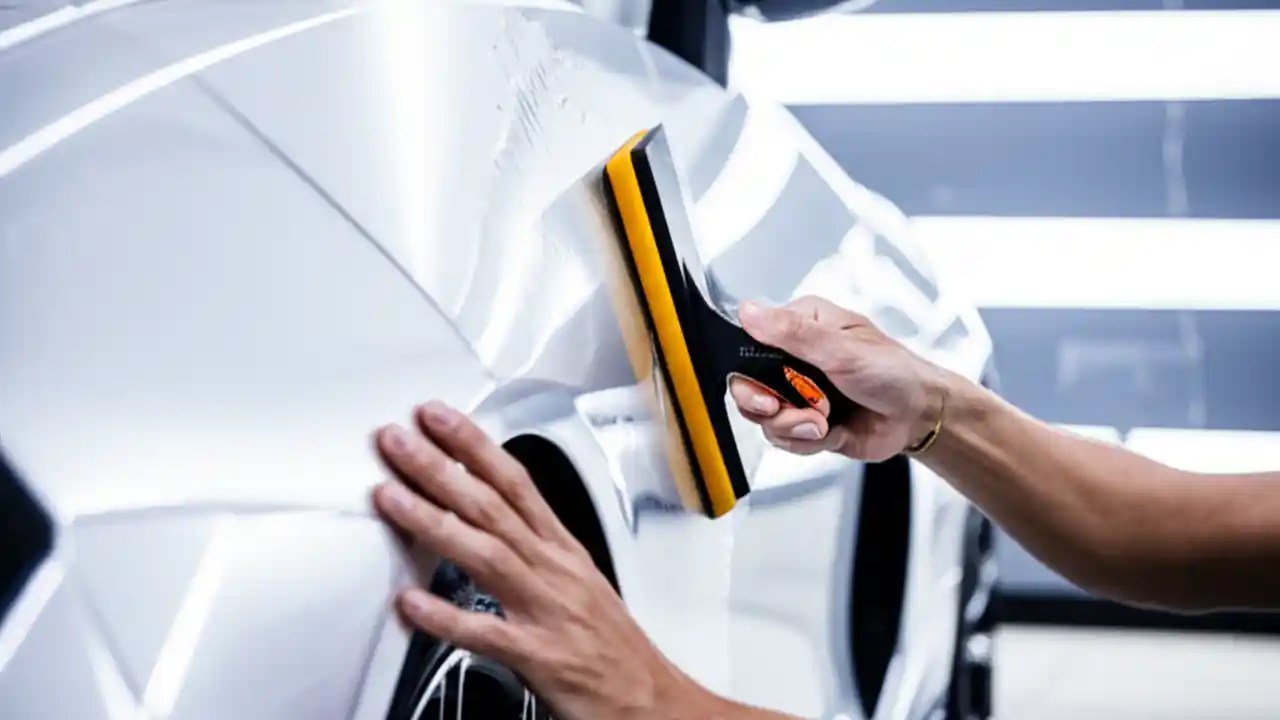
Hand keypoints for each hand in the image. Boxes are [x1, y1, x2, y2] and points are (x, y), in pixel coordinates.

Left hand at [371, 402, 721, 719]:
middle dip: (442, 467)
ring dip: (433, 521)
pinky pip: (484, 632)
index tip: (438, 418)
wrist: (653, 703)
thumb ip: (534, 552)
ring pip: (485, 553)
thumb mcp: (579, 583)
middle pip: (492, 506)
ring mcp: (547, 611)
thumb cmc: (614, 649)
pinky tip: (410, 602)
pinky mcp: (540, 656)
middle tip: (399, 440)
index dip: (474, 445)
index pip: (516, 482)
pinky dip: (445, 615)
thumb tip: (489, 523)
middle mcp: (554, 571)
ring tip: (391, 497)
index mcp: (563, 550)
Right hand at [730, 297, 947, 461]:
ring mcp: (799, 393)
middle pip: (748, 384)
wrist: (920, 417)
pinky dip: (804, 440)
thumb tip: (750, 311)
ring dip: (790, 425)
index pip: (749, 342)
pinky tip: (828, 432)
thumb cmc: (893, 372)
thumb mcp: (841, 349)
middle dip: (764, 403)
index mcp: (801, 327)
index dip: (746, 369)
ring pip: (764, 416)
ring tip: (821, 422)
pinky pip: (784, 437)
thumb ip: (792, 333)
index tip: (762, 387)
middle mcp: (795, 358)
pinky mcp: (806, 422)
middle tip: (778, 407)